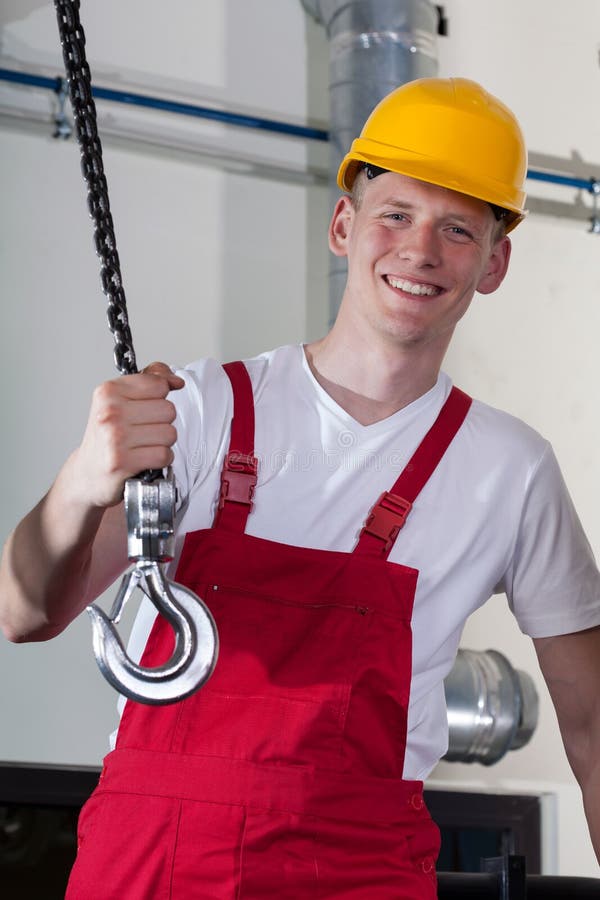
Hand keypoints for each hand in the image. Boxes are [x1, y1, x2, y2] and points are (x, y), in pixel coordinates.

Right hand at [72, 362, 184, 507]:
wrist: (87, 472)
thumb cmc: (106, 436)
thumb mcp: (119, 400)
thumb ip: (149, 381)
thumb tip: (175, 380)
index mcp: (108, 392)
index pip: (159, 384)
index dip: (161, 396)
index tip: (151, 404)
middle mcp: (110, 412)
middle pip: (169, 410)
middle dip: (162, 422)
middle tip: (143, 430)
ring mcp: (116, 437)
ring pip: (170, 433)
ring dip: (163, 442)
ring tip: (143, 444)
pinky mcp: (123, 461)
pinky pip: (164, 455)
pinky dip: (161, 459)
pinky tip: (146, 458)